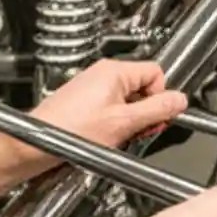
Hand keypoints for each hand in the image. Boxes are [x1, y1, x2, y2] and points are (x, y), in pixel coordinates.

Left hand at [17, 60, 187, 168]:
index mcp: (114, 71)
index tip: (155, 117)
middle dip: (145, 111)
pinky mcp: (85, 102)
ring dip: (131, 120)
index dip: (160, 96)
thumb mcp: (124, 122)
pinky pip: (113, 108)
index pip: (156, 72)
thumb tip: (180, 101)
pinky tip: (106, 137)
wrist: (37, 145)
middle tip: (136, 129)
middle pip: (143, 87)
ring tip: (118, 135)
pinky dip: (116, 123)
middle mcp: (102, 74)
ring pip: (128, 100)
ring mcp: (93, 87)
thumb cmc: (71, 132)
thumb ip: (157, 110)